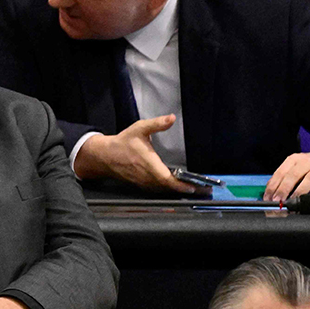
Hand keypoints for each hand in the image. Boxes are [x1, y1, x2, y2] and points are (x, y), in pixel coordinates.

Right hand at [72, 115, 196, 193]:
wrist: (105, 156)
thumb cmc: (123, 143)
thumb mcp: (140, 129)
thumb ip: (157, 123)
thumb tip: (172, 117)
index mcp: (149, 164)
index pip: (167, 179)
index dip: (181, 185)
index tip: (194, 187)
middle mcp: (147, 176)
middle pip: (170, 188)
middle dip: (186, 189)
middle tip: (204, 190)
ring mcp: (144, 182)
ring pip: (164, 190)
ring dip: (179, 190)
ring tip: (195, 189)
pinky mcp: (142, 185)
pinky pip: (158, 190)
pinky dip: (169, 190)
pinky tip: (177, 187)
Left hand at [265, 151, 309, 200]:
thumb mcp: (295, 167)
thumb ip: (283, 177)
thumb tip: (269, 191)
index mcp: (294, 159)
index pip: (280, 172)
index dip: (273, 186)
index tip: (268, 197)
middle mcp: (306, 162)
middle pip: (292, 176)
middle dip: (283, 189)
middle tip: (278, 201)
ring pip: (307, 180)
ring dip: (298, 193)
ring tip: (291, 202)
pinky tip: (308, 201)